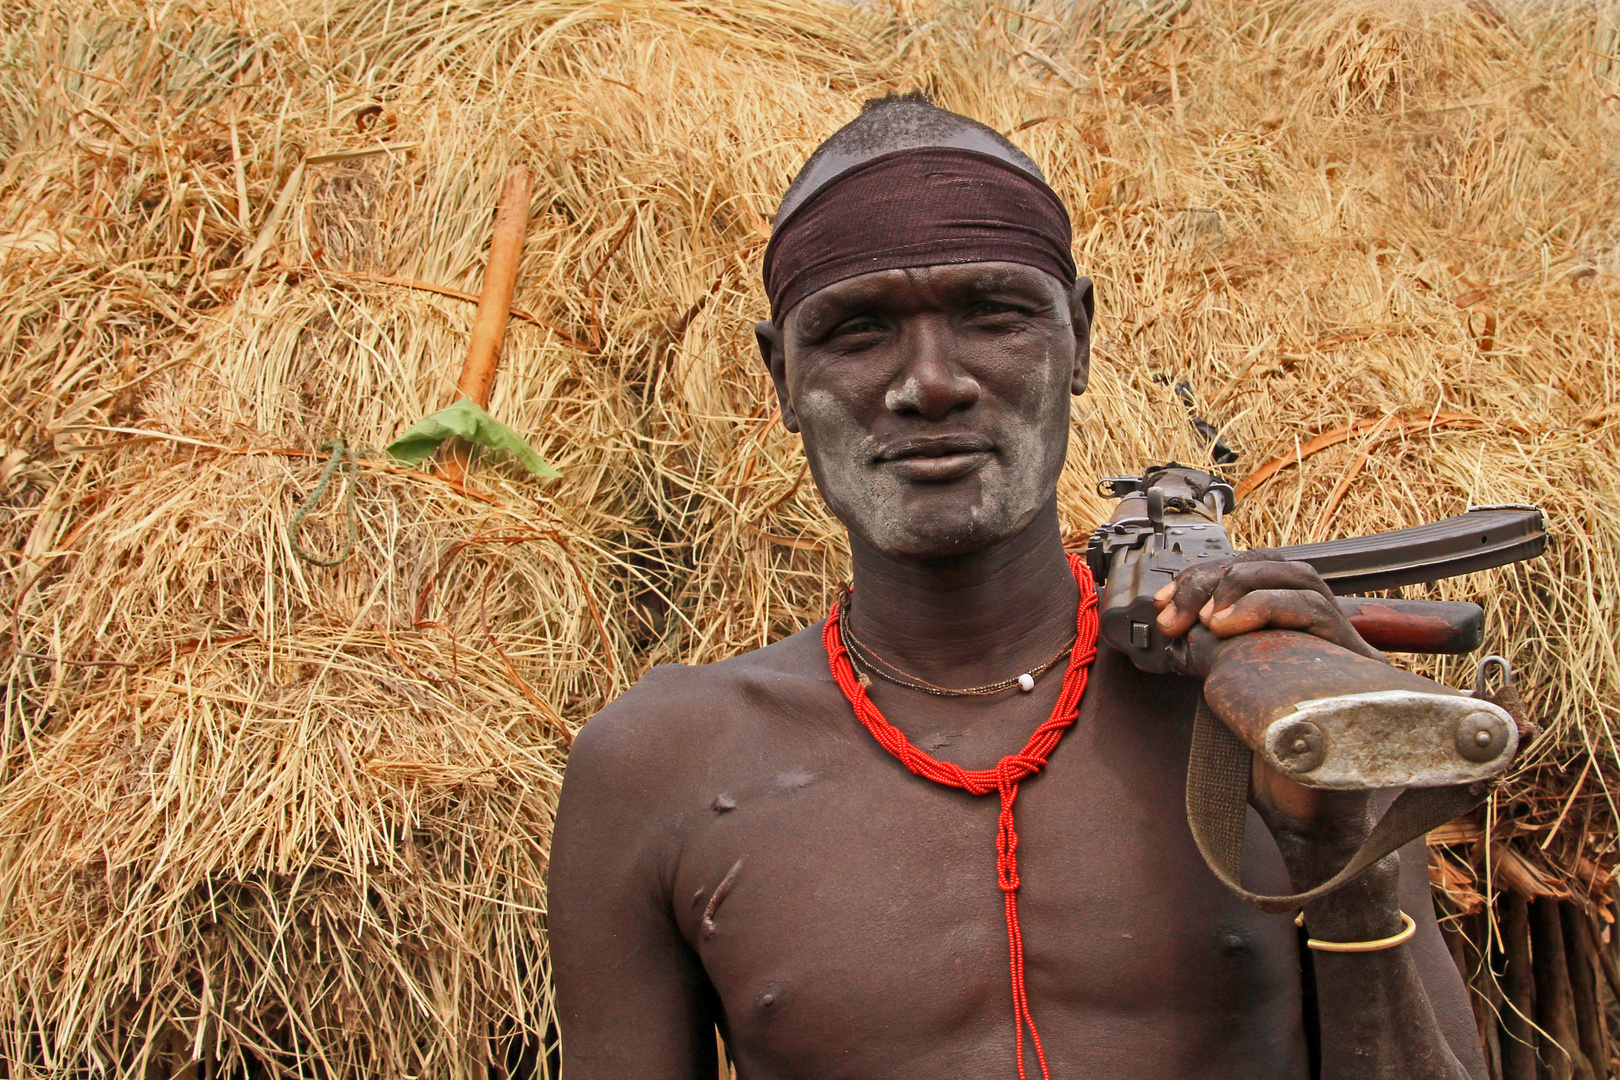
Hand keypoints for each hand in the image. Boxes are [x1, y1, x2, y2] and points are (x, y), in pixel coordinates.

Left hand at [1153, 554, 1384, 836]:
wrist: (1305, 820)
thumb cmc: (1269, 764)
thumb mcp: (1229, 693)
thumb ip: (1210, 656)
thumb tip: (1167, 628)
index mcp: (1296, 634)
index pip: (1260, 574)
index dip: (1210, 577)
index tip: (1166, 603)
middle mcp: (1325, 634)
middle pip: (1278, 568)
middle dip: (1216, 577)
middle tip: (1174, 611)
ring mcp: (1343, 648)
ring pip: (1301, 578)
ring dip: (1238, 587)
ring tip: (1201, 620)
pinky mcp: (1354, 666)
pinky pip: (1316, 611)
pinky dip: (1264, 606)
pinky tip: (1226, 628)